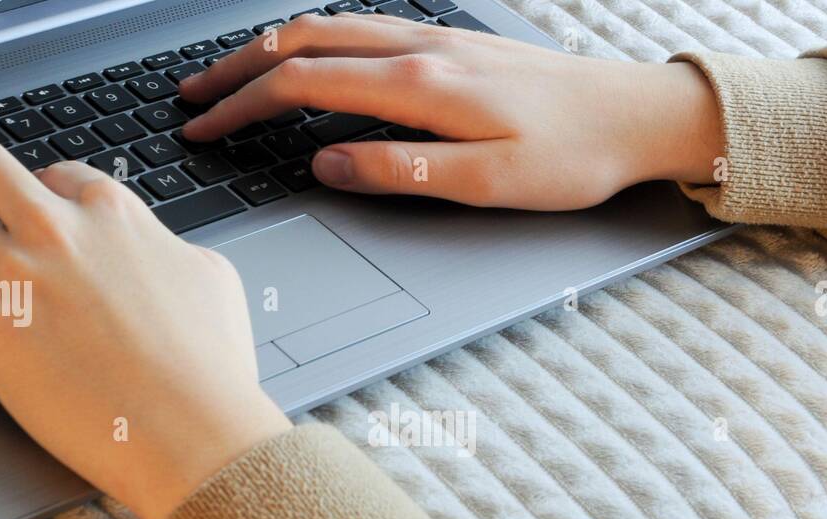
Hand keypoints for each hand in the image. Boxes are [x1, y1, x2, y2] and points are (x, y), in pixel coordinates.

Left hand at [0, 141, 289, 518]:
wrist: (194, 432)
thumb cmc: (211, 370)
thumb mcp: (214, 283)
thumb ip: (173, 253)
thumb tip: (161, 254)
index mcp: (116, 218)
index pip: (63, 176)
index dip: (47, 188)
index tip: (39, 204)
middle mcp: (59, 232)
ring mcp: (15, 276)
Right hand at [180, 14, 723, 208]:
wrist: (635, 114)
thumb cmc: (572, 156)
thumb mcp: (489, 182)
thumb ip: (404, 171)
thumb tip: (328, 164)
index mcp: (421, 85)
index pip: (305, 84)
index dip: (244, 107)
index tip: (204, 130)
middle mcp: (420, 49)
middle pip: (303, 42)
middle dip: (236, 69)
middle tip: (191, 96)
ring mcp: (434, 40)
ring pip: (329, 28)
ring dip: (269, 50)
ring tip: (230, 77)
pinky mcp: (449, 45)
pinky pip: (361, 30)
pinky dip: (312, 42)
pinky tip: (306, 62)